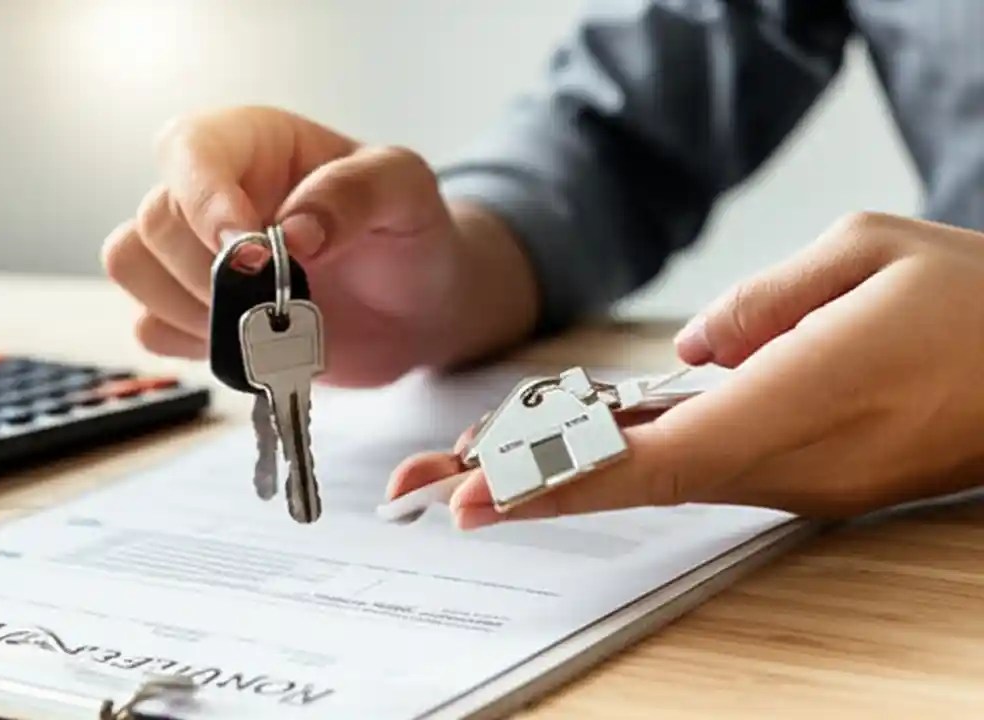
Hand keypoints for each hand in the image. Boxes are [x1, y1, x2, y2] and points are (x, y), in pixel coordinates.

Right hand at [101, 106, 538, 386]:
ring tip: (268, 321)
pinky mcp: (190, 311)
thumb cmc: (409, 231)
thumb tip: (293, 232)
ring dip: (194, 309)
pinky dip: (195, 345)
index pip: (189, 148)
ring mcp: (192, 252)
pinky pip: (149, 327)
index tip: (250, 250)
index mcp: (253, 141)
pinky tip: (255, 342)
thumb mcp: (405, 190)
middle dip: (212, 272)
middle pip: (153, 220)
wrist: (418, 306)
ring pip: (132, 267)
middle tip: (280, 297)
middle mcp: (209, 190)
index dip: (204, 199)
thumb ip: (354, 194)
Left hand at [389, 212, 983, 527]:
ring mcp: (792, 478)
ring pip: (653, 479)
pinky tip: (562, 450)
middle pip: (632, 481)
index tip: (476, 498)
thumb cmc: (973, 305)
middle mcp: (787, 462)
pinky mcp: (797, 472)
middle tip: (425, 484)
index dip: (556, 481)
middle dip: (525, 486)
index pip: (654, 459)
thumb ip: (761, 301)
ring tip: (469, 460)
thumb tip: (690, 351)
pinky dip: (618, 460)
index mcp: (802, 402)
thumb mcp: (869, 252)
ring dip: (560, 474)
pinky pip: (691, 467)